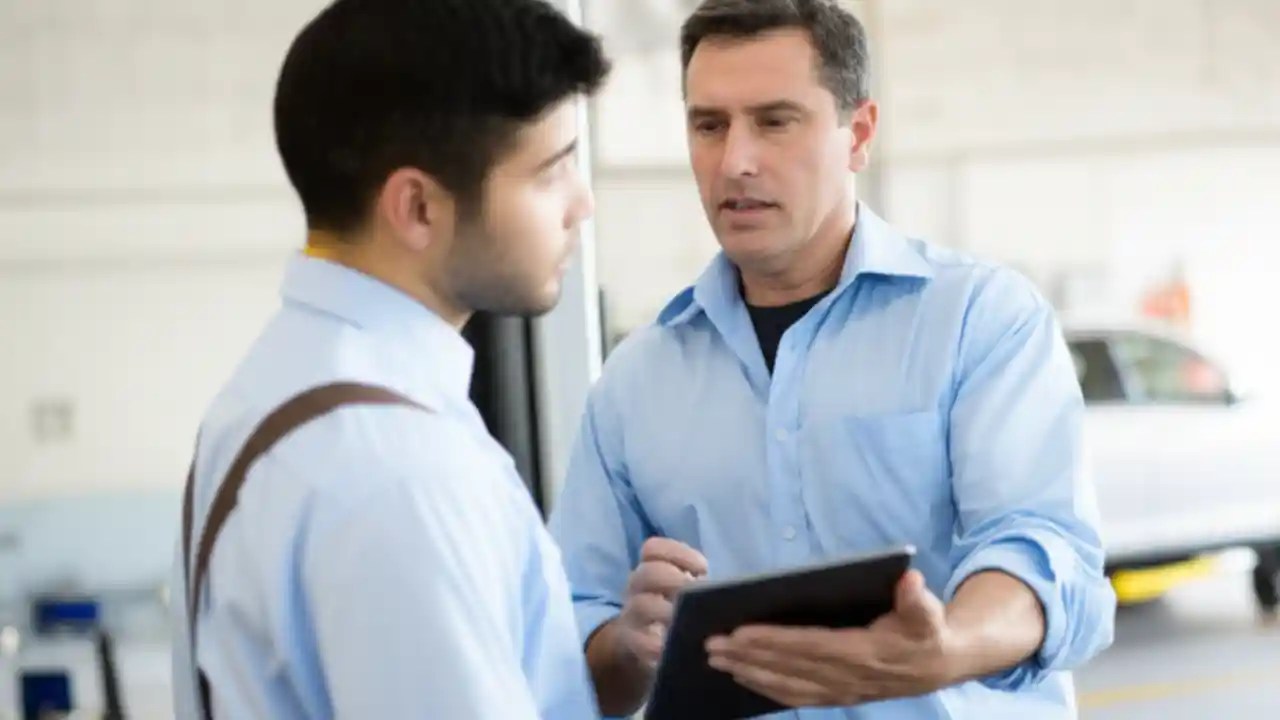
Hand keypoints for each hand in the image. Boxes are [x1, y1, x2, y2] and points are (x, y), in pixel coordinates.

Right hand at [614, 537, 708, 669]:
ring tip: (689, 621)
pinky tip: (674, 647)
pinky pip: (640, 641)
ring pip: (642, 605)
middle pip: (648, 573)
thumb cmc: (675, 610)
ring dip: (668, 611)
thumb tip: (730, 588)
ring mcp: (631, 615)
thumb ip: (698, 583)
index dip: (677, 553)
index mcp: (650, 568)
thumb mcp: (682, 590)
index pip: (653, 549)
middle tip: (697, 593)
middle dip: (675, 579)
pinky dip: (658, 644)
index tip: (704, 568)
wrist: (644, 643)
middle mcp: (636, 588)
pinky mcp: (632, 643)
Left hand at [704, 570, 957, 707]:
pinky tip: (741, 677)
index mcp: (866, 653)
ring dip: (749, 674)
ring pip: (786, 685)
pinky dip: (765, 688)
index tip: (741, 631)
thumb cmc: (927, 630)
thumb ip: (918, 600)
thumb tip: (910, 580)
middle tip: (711, 644)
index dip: (775, 641)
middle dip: (748, 656)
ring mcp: (840, 691)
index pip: (810, 646)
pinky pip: (795, 697)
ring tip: (716, 660)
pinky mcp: (836, 696)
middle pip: (790, 667)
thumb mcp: (928, 612)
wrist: (939, 665)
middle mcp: (849, 677)